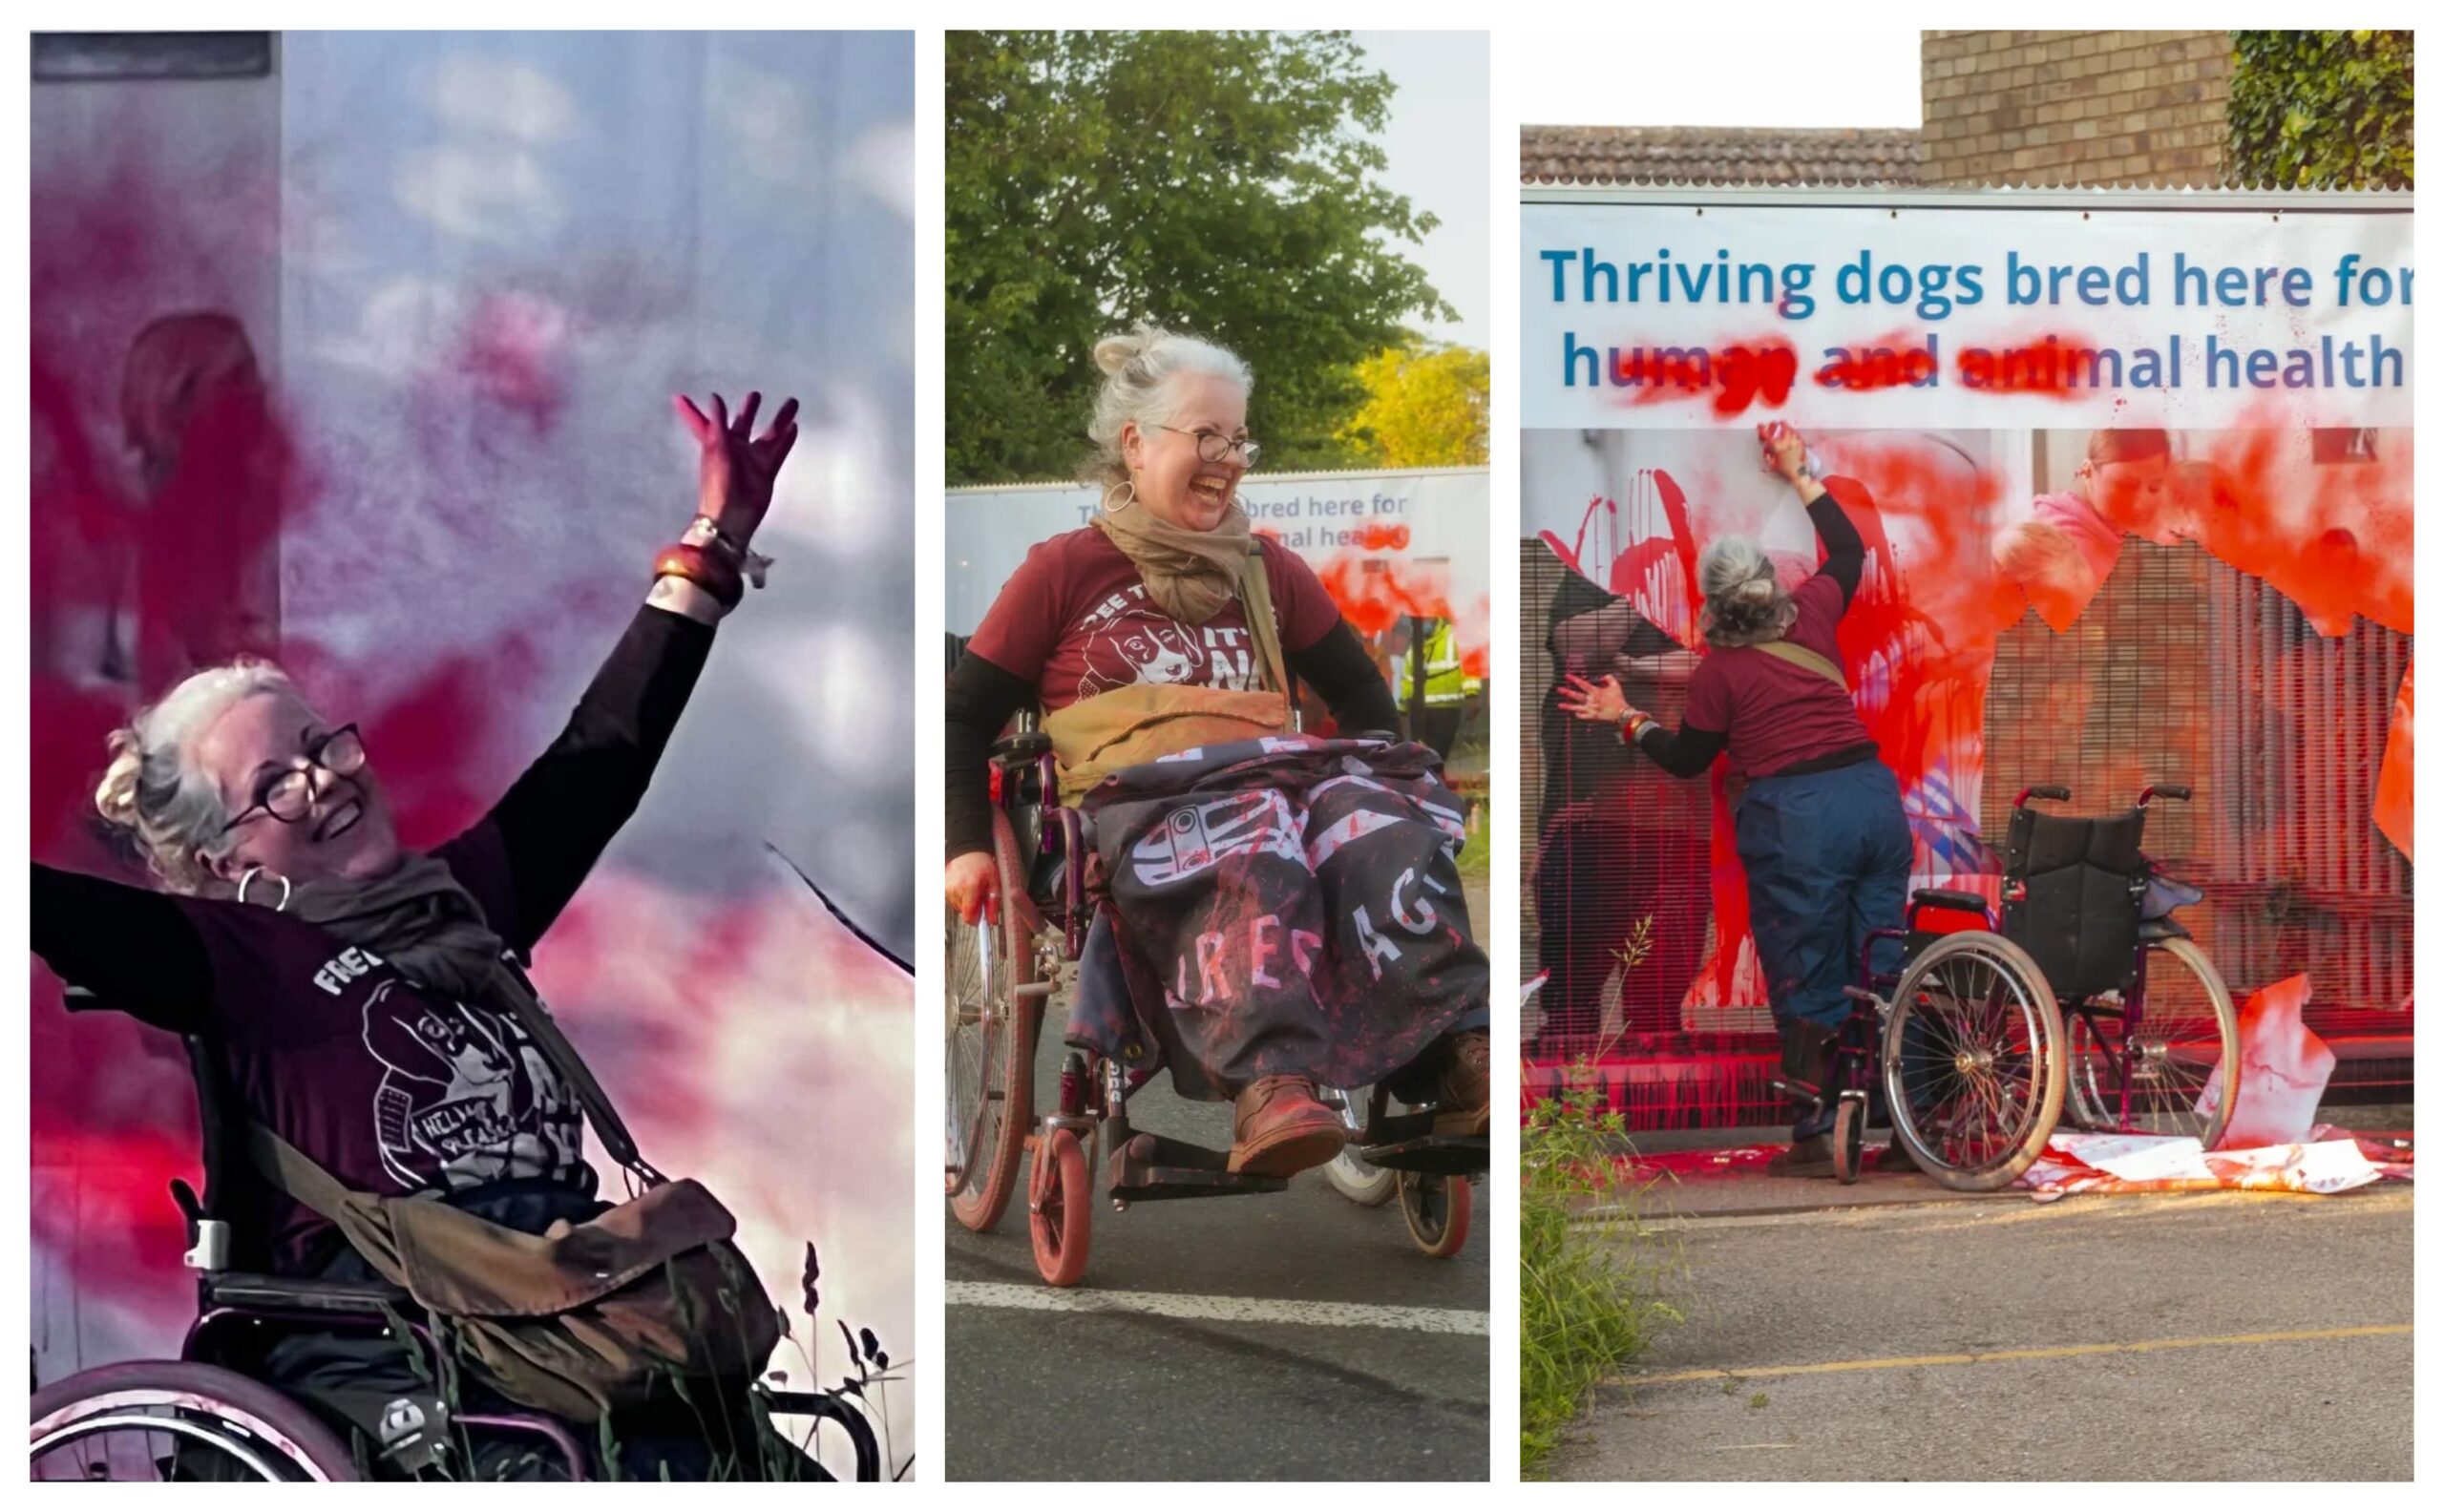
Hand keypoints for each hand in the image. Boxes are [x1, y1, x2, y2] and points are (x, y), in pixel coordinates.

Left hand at [674, 390, 799, 543]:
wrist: (732, 517)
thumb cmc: (719, 482)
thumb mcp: (716, 448)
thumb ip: (717, 423)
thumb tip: (715, 398)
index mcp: (716, 443)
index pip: (702, 422)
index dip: (690, 410)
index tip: (679, 397)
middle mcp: (735, 449)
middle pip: (742, 424)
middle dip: (748, 411)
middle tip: (755, 395)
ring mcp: (752, 460)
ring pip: (768, 435)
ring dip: (778, 420)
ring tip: (791, 404)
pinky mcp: (767, 472)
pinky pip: (779, 451)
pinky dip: (787, 439)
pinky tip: (794, 427)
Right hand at [946, 852, 999, 927]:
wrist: (968, 851)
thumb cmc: (983, 865)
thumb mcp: (995, 882)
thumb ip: (994, 903)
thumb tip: (992, 922)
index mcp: (970, 888)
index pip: (968, 917)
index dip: (976, 920)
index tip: (982, 918)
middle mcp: (956, 889)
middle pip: (964, 913)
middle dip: (973, 908)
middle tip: (980, 895)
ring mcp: (947, 888)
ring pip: (958, 907)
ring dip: (966, 902)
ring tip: (972, 888)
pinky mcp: (943, 887)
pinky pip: (953, 901)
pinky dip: (959, 897)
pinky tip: (964, 886)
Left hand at [1557, 672, 1628, 724]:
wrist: (1621, 714)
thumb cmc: (1618, 700)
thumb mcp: (1616, 685)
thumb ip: (1609, 678)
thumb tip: (1602, 677)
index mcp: (1596, 692)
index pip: (1582, 684)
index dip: (1574, 679)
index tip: (1566, 676)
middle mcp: (1591, 701)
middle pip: (1576, 696)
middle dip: (1566, 692)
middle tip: (1558, 689)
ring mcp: (1590, 710)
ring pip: (1576, 708)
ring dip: (1567, 706)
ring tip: (1559, 705)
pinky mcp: (1591, 718)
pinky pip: (1581, 716)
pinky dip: (1577, 714)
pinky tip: (1574, 712)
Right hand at [1757, 420, 1810, 484]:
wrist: (1798, 472)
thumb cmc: (1785, 469)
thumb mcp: (1773, 464)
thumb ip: (1768, 456)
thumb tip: (1766, 452)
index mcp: (1777, 448)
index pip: (1768, 436)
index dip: (1762, 429)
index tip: (1760, 425)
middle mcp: (1786, 443)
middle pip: (1782, 428)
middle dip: (1778, 424)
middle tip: (1776, 422)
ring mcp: (1795, 442)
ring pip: (1791, 430)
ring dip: (1787, 426)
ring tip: (1785, 425)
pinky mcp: (1801, 444)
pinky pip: (1797, 434)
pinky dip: (1794, 432)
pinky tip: (1793, 432)